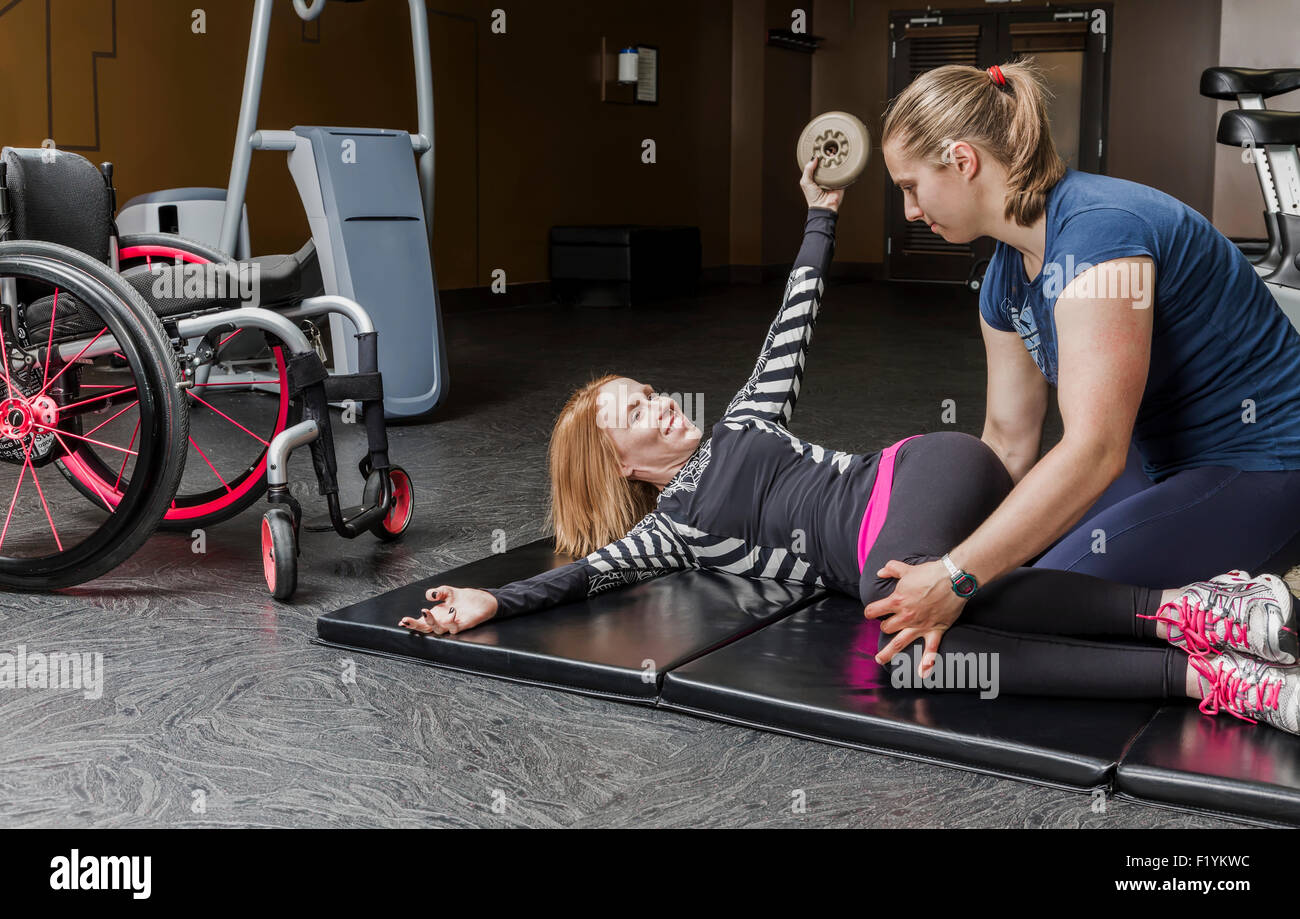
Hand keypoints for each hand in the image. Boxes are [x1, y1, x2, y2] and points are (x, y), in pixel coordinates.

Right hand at [400, 586, 498, 634]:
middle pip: (426, 628)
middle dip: (415, 624)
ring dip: (431, 621)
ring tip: (426, 611)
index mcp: (437, 614)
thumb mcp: (447, 591)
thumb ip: (437, 592)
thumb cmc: (464, 598)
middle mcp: (442, 621)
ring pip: (439, 629)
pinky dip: (451, 620)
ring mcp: (452, 624)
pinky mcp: (463, 625)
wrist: (482, 600)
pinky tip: (451, 612)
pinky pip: (455, 627)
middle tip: (407, 620)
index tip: (402, 621)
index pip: (421, 620)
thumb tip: (429, 594)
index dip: (411, 622)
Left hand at [800, 154, 843, 211]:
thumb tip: (814, 158)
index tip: (820, 150)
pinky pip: (843, 174)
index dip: (818, 157)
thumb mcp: (805, 182)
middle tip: (830, 150)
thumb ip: (808, 170)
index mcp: (815, 177)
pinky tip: (842, 162)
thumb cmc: (813, 198)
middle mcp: (824, 177)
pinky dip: (843, 169)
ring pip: (835, 167)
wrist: (824, 206)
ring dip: (836, 161)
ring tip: (836, 153)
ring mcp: (833, 179)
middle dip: (828, 157)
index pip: (817, 164)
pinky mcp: (841, 182)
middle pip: (827, 164)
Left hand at [863, 559, 967, 676]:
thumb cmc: (930, 573)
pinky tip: (922, 674)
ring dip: (888, 653)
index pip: (874, 610)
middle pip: (886, 628)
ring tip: (880, 659)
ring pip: (899, 642)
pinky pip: (930, 650)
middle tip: (886, 627)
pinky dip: (927, 663)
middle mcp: (905, 616)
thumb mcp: (906, 568)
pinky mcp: (935, 630)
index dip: (870, 612)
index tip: (871, 613)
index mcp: (896, 601)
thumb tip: (880, 572)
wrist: (953, 578)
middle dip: (884, 627)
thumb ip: (891, 569)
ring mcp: (920, 625)